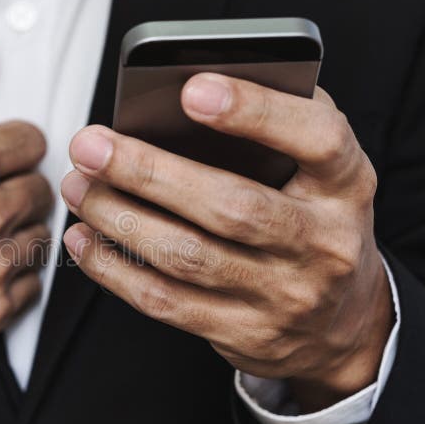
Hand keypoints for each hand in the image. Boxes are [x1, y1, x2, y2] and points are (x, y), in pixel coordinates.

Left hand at [60, 73, 391, 410]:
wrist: (342, 318)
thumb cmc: (312, 221)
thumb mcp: (318, 172)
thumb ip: (275, 130)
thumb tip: (187, 92)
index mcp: (345, 185)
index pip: (317, 139)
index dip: (256, 112)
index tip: (191, 90)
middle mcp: (322, 243)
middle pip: (231, 206)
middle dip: (149, 173)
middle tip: (90, 146)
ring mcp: (284, 296)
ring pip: (187, 256)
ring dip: (120, 218)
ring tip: (79, 186)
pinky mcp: (244, 333)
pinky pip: (165, 301)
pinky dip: (114, 268)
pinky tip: (84, 238)